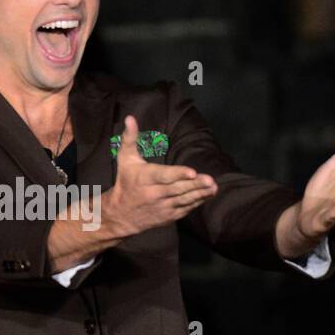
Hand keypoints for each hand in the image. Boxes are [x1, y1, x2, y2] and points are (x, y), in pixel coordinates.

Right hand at [101, 114, 217, 238]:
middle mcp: (154, 194)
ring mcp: (162, 206)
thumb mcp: (125, 160)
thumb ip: (130, 139)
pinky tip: (207, 195)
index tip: (192, 172)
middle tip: (210, 180)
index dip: (178, 174)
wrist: (120, 215)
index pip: (163, 176)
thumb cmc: (125, 182)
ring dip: (200, 194)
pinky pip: (185, 209)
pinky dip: (196, 202)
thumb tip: (130, 119)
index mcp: (145, 178)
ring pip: (184, 199)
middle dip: (195, 184)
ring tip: (213, 187)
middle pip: (178, 188)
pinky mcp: (168, 216)